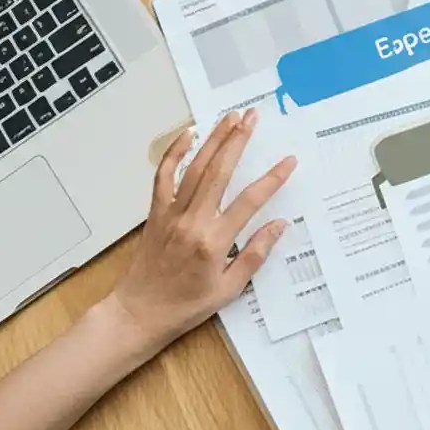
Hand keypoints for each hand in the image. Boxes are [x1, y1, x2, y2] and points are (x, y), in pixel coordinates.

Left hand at [108, 109, 295, 354]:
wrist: (140, 311)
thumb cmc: (186, 306)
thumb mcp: (229, 289)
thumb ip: (254, 254)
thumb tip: (279, 225)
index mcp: (214, 243)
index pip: (249, 202)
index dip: (271, 179)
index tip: (288, 161)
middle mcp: (192, 222)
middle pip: (219, 172)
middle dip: (238, 141)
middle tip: (254, 117)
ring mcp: (171, 213)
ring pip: (195, 168)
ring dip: (214, 139)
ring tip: (231, 118)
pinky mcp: (156, 212)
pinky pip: (164, 175)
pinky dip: (175, 152)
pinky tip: (189, 133)